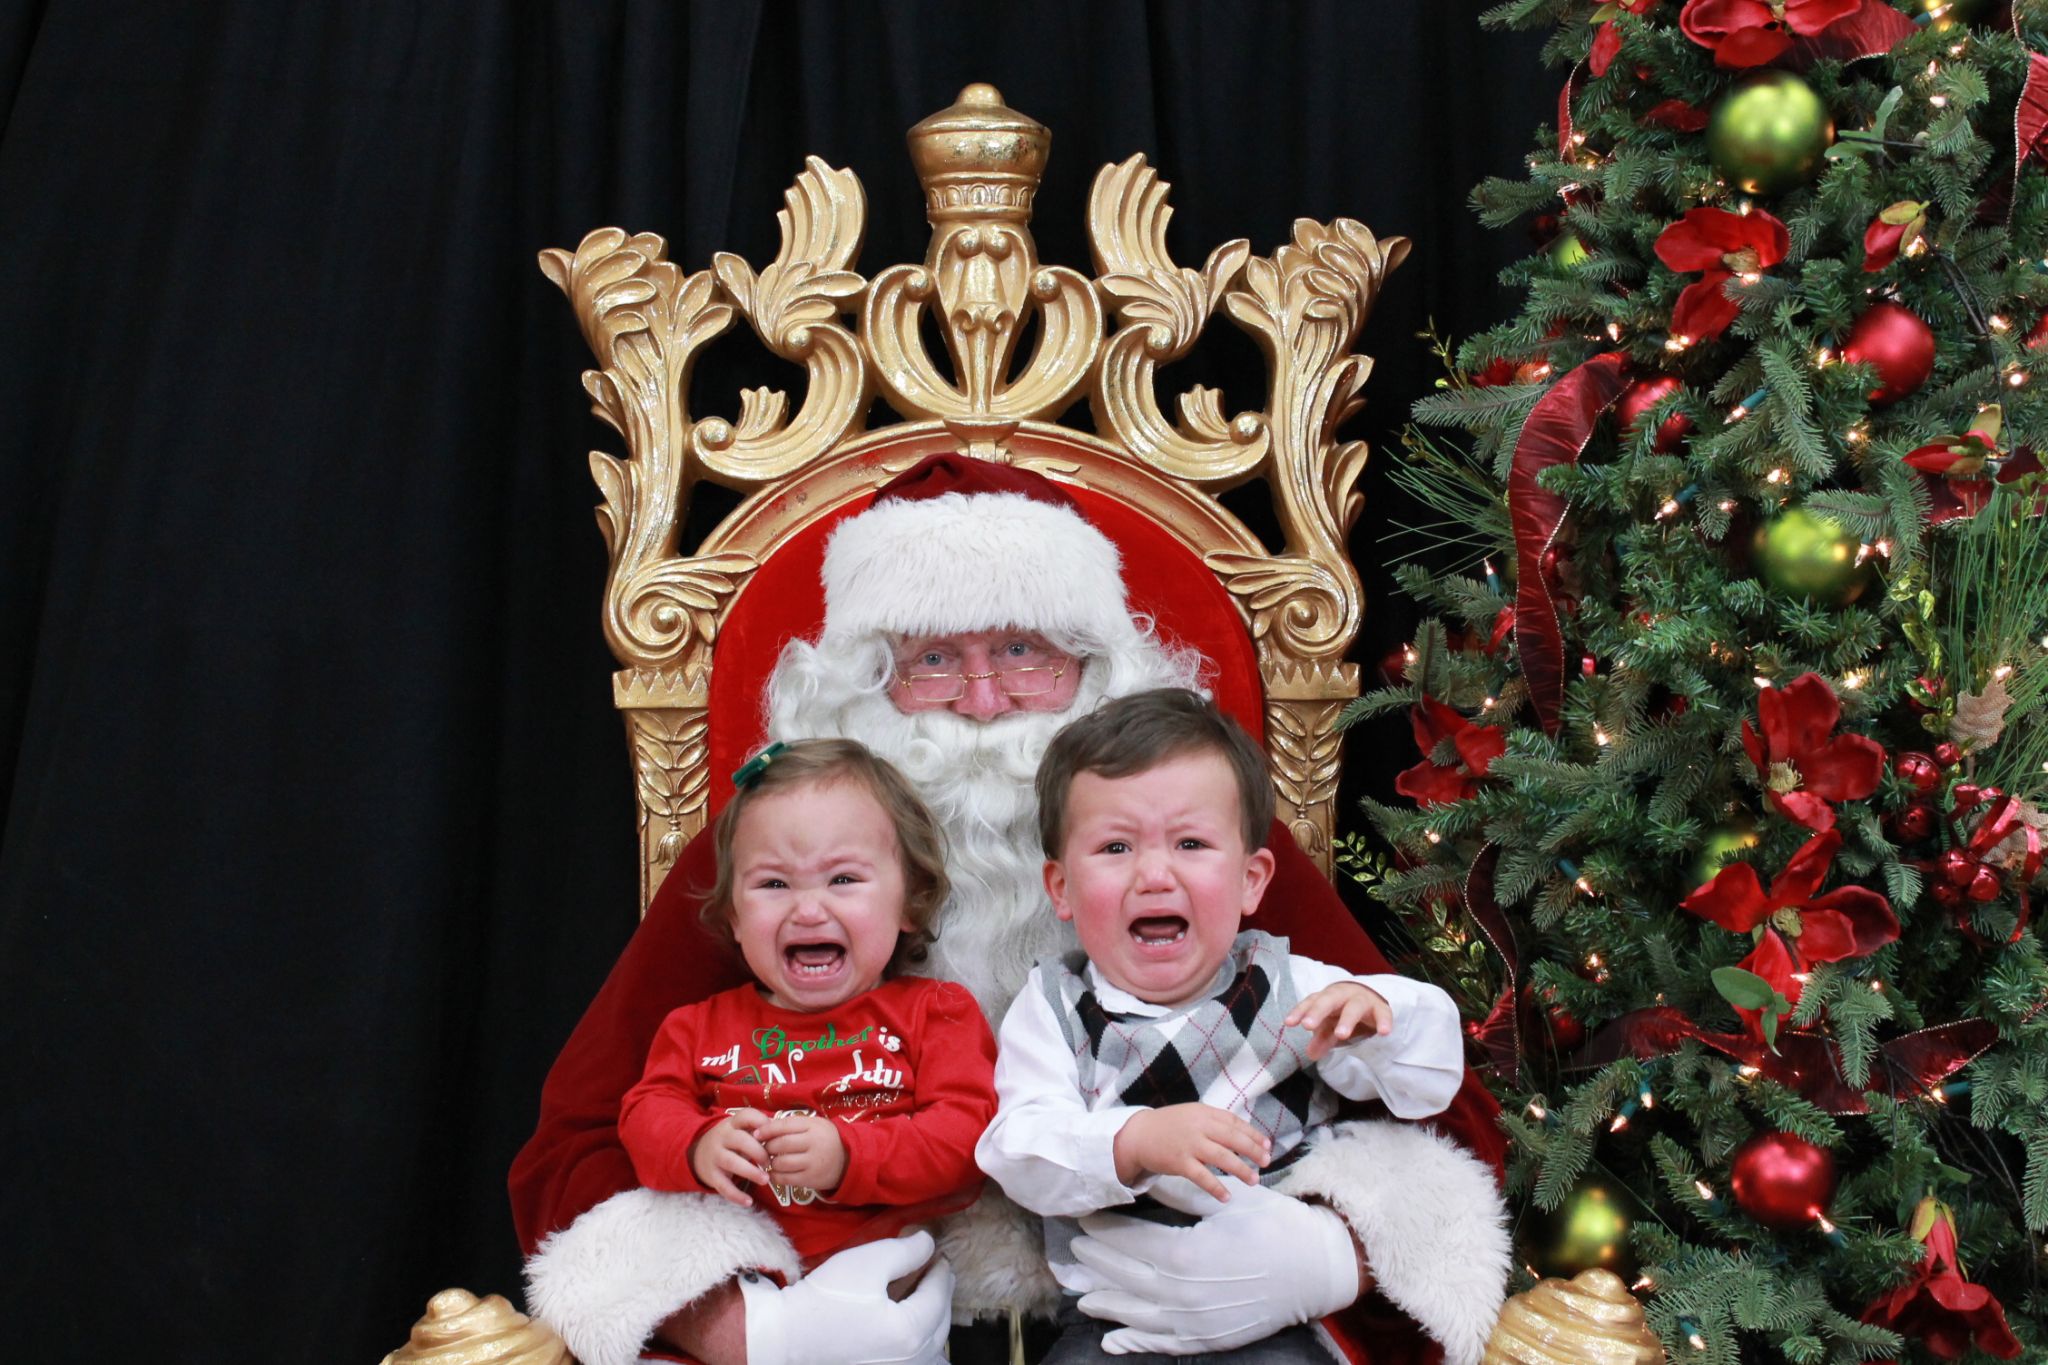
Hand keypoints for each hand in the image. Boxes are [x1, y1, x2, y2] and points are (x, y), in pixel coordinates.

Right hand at [689, 1107, 769, 1206]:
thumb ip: (758, 1130)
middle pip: (740, 1140)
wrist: (697, 1153)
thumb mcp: (739, 1129)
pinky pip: (723, 1186)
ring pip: (732, 1162)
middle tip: (770, 1162)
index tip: (774, 1134)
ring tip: (765, 1179)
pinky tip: (749, 1201)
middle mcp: (722, 1137)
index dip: (760, 1123)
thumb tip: (782, 1133)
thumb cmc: (729, 1141)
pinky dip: (736, 1195)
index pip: (746, 1116)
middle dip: (759, 1152)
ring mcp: (715, 1156)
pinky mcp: (711, 1175)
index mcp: (732, 1124)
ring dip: (750, 1172)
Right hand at [739, 1230, 954, 1364]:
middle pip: (940, 1321)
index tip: (939, 1253)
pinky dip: (919, 1343)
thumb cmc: (826, 1298)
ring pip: (930, 1344)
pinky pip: (914, 1359)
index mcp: (911, 1331)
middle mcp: (911, 1359)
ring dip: (933, 1318)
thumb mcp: (869, 1262)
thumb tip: (929, 1244)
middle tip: (936, 1270)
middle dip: (940, 1292)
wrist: (785, 1336)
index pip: (939, 1294)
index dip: (940, 1269)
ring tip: (926, 1297)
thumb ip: (907, 1250)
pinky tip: (912, 1332)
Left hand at [755, 1111, 848, 1193]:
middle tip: (764, 1149)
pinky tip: (776, 1172)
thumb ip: (792, 1125)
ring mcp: (813, 1163)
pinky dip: (776, 1176)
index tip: (756, 1134)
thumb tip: (763, 1127)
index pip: (784, 1126)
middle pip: (781, 1144)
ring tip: (772, 1160)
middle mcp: (813, 1143)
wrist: (848, 1160)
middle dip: (767, 1147)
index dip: (766, 1130)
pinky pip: (786, 1179)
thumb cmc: (825, 1139)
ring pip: (781, 1163)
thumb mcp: (814, 1125)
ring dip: (771, 1162)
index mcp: (813, 1126)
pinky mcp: (811, 1179)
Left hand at [1070, 1181, 1359, 1354]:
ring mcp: (1195, 1322)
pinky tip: (1112, 1343)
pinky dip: (1135, 1343)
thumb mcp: (1226, 1202)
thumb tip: (1148, 1179)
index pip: (1130, 1242)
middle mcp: (1183, 1294)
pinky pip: (1162, 1344)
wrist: (1316, 1269)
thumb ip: (1181, 1195)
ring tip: (1083, 1297)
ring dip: (1108, 1305)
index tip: (1086, 1219)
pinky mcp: (1208, 1339)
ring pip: (1137, 1315)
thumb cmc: (1274, 1227)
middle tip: (1076, 1250)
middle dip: (1098, 1263)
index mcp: (1185, 1255)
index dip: (1105, 1230)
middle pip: (1126, 1278)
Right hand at [1112, 1102, 1269, 1201]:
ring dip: (1241, 1170)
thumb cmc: (1169, 1126)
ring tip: (1254, 1180)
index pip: (1234, 1122)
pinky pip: (1202, 1177)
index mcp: (1204, 1112)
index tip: (1267, 1145)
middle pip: (1233, 1138)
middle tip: (1266, 1162)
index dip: (1253, 1134)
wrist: (1138, 1135)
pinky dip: (1216, 1188)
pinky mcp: (1180, 1162)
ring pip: (1222, 1157)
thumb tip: (1241, 1136)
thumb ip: (1213, 1122)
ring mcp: (1190, 1144)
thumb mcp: (1192, 1115)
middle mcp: (1199, 1126)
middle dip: (1253, 1150)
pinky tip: (1227, 1197)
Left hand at [1285, 980, 1391, 1060]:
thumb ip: (1322, 1038)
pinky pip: (1383, 1013)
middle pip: (1329, 999)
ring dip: (1347, 1020)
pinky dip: (1384, 1021)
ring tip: (1341, 1035)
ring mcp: (1362, 1000)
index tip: (1289, 1023)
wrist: (1372, 997)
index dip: (1300, 1011)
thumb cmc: (1344, 1011)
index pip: (1311, 1002)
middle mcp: (1343, 995)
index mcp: (1327, 997)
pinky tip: (1384, 1032)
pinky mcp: (1380, 1008)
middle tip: (1308, 1025)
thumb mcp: (1331, 1025)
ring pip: (1354, 1006)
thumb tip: (1310, 1054)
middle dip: (1318, 1011)